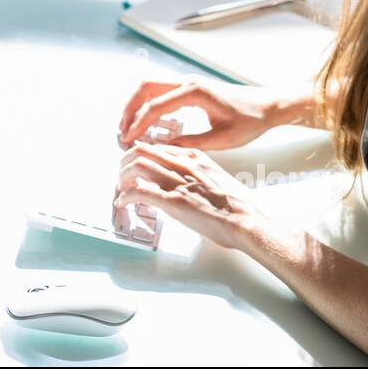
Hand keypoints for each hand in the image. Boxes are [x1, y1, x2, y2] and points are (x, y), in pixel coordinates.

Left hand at [114, 142, 260, 251]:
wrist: (247, 221)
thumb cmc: (238, 206)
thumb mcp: (217, 179)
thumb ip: (198, 176)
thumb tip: (185, 184)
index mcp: (194, 157)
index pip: (157, 147)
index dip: (139, 155)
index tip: (133, 164)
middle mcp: (183, 164)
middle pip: (141, 150)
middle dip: (124, 162)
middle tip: (121, 176)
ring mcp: (177, 181)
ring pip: (136, 166)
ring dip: (122, 178)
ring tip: (120, 189)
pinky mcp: (173, 201)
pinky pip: (139, 192)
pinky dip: (126, 196)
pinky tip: (123, 203)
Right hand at [116, 77, 280, 150]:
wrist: (268, 105)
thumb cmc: (250, 120)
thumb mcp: (222, 139)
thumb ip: (191, 143)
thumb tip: (164, 148)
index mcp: (195, 92)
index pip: (156, 106)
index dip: (138, 124)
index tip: (127, 139)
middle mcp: (188, 82)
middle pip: (145, 87)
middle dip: (129, 109)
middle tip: (122, 131)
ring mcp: (188, 82)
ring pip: (150, 85)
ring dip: (136, 104)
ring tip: (129, 126)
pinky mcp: (190, 86)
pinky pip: (160, 90)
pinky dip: (147, 103)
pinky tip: (147, 121)